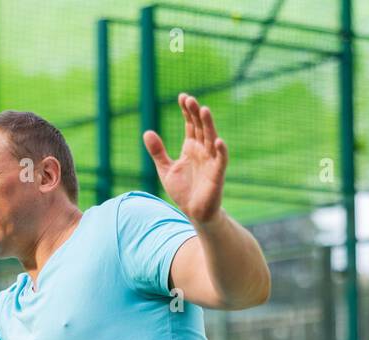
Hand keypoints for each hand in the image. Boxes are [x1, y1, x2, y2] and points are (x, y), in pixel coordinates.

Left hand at [142, 93, 226, 225]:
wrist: (194, 212)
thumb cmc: (183, 191)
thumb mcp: (165, 169)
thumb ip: (158, 152)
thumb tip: (147, 132)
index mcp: (191, 148)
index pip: (190, 125)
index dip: (187, 111)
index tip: (182, 97)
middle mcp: (203, 151)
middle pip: (200, 128)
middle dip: (196, 114)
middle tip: (190, 99)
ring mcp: (211, 161)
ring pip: (211, 139)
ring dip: (209, 125)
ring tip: (205, 110)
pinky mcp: (217, 174)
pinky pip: (221, 160)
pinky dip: (221, 151)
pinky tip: (219, 141)